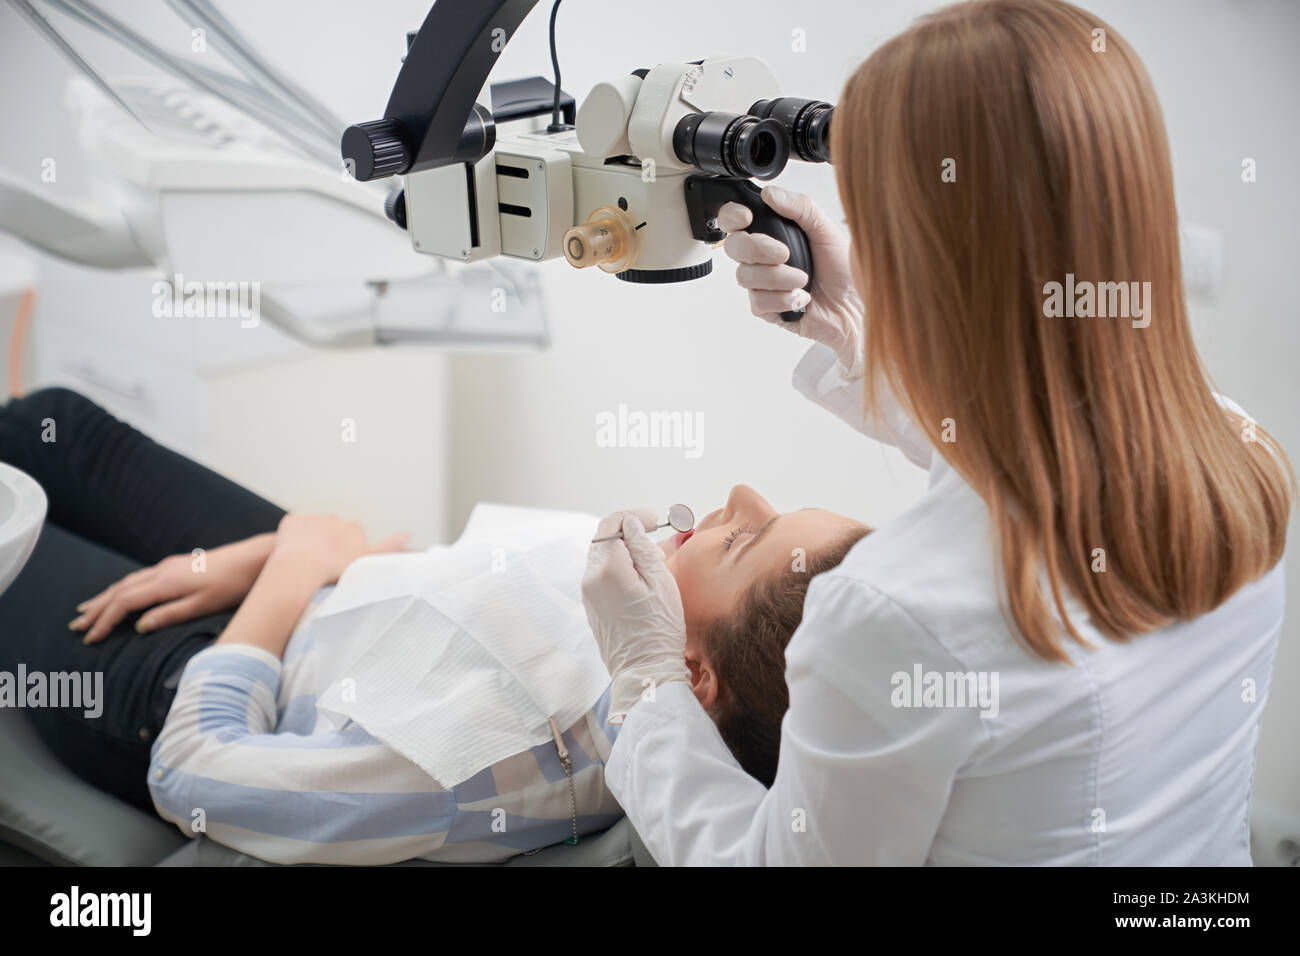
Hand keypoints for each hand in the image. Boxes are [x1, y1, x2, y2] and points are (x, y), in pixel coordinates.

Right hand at [72, 533, 275, 643]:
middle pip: (120, 590)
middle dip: (97, 609)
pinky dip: (124, 587)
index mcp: (166, 582)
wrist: (257, 558)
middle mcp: (163, 570)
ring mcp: (170, 565)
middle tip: (76, 625)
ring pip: (128, 581)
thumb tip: (139, 626)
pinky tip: (122, 593)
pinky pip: (141, 577)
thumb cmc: (235, 585)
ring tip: (88, 609)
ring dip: (106, 596)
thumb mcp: (205, 606)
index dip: (105, 621)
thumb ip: (170, 615)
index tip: (90, 638)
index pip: (124, 603)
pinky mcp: (179, 564)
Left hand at [271, 513, 408, 587]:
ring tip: (306, 561)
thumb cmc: (336, 568)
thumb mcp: (370, 560)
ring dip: (311, 540)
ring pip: (313, 530)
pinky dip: (292, 538)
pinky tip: (292, 552)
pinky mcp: (292, 521)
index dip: (347, 552)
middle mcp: (335, 519)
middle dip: (329, 544)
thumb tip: (408, 533)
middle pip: (333, 532)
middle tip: (324, 564)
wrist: (301, 568)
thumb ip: (390, 547)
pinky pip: (293, 528)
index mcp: (354, 528)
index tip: (341, 565)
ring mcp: (312, 519)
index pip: (353, 537)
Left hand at [582, 509, 691, 722]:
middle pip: (604, 538)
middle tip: (657, 543)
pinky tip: (641, 583)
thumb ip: (644, 548)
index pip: (612, 524)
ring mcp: (588, 594)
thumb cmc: (658, 630)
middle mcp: (590, 579)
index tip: (655, 521)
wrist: (645, 671)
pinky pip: (602, 575)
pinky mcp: (592, 607)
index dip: (635, 517)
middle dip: (630, 533)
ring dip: (626, 551)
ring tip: (653, 566)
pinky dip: (620, 569)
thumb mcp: (660, 582)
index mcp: (607, 569)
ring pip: (603, 556)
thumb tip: (633, 525)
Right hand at [718, 185, 864, 374]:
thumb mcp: (827, 231)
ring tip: (804, 279)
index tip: (748, 217)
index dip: (732, 216)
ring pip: (745, 276)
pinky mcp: (767, 310)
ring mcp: (763, 284)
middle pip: (734, 246)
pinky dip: (783, 299)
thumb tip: (770, 194)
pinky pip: (758, 303)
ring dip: (777, 277)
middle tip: (785, 253)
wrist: (856, 308)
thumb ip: (800, 207)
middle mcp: (763, 257)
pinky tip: (802, 298)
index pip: (735, 220)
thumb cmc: (845, 271)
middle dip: (757, 248)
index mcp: (773, 233)